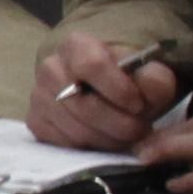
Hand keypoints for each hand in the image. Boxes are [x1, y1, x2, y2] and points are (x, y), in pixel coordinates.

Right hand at [29, 30, 182, 149]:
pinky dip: (90, 147)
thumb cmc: (128, 81)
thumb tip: (149, 84)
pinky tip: (105, 139)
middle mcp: (50, 68)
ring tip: (127, 136)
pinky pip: (63, 143)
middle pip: (82, 104)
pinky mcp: (36, 122)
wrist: (106, 91)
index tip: (139, 106)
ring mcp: (39, 96)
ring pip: (74, 129)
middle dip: (118, 124)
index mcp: (76, 46)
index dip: (117, 89)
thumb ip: (155, 78)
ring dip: (108, 139)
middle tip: (140, 130)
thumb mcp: (150, 75)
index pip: (91, 65)